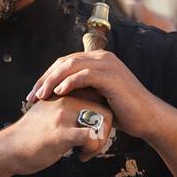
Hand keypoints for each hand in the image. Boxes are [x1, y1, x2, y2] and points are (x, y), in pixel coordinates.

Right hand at [4, 94, 114, 173]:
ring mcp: (63, 116)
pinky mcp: (61, 133)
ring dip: (100, 142)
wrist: (8, 148)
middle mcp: (65, 100)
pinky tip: (81, 155)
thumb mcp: (50, 111)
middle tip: (93, 145)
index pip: (100, 97)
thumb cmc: (30, 135)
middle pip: (106, 111)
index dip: (103, 116)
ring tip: (87, 152)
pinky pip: (91, 137)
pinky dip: (92, 149)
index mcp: (64, 94)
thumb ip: (68, 106)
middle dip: (105, 132)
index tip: (93, 132)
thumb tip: (91, 110)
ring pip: (102, 123)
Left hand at [26, 49, 161, 139]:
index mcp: (96, 60)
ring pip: (71, 66)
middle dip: (44, 79)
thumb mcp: (96, 98)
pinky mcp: (111, 76)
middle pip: (64, 62)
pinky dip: (69, 82)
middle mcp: (102, 57)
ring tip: (40, 96)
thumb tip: (58, 96)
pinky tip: (58, 93)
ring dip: (52, 81)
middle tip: (30, 96)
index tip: (32, 94)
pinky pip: (84, 75)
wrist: (146, 118)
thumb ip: (80, 91)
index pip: (63, 63)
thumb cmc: (121, 112)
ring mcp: (107, 64)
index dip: (46, 77)